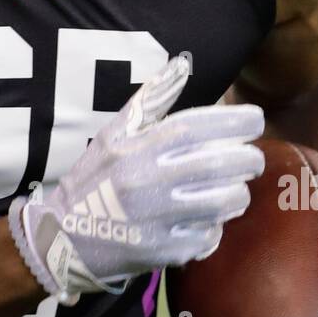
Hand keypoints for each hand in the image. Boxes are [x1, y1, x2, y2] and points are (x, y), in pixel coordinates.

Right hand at [8, 55, 264, 304]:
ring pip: (222, 203)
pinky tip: (206, 222)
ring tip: (233, 190)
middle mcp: (147, 180)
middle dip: (248, 159)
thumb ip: (150, 100)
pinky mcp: (161, 252)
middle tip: (252, 159)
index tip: (255, 120)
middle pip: (218, 164)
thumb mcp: (113, 134)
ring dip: (238, 194)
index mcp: (137, 147)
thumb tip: (182, 64)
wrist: (62, 238)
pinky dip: (215, 229)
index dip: (234, 121)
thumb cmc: (94, 180)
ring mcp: (155, 219)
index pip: (197, 126)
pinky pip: (208, 237)